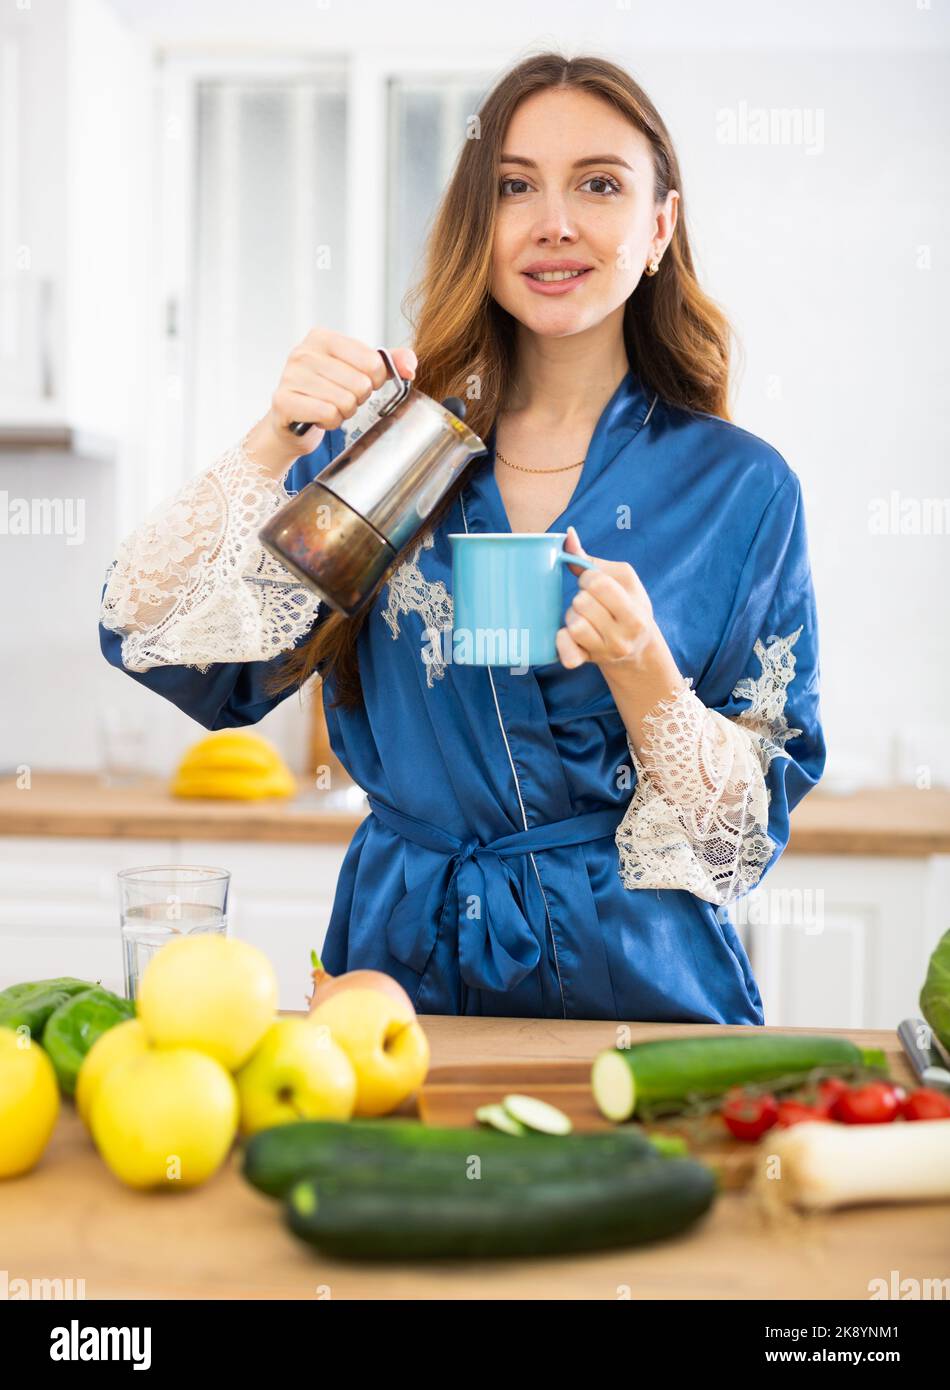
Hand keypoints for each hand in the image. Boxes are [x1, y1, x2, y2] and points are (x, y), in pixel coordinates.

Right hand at [266, 328, 417, 459]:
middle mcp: (303, 352)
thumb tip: (410, 367)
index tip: (362, 384)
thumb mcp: (359, 371)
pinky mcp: (284, 401)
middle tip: (342, 399)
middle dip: (357, 399)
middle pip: (361, 384)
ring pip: (345, 402)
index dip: (376, 381)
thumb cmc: (328, 392)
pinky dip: (330, 422)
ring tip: (329, 407)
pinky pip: (328, 414)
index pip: (373, 361)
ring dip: (343, 412)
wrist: (292, 421)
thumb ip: (389, 363)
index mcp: (323, 337)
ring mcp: (290, 376)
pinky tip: (319, 417)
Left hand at [556, 526, 660, 671]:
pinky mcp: (586, 662)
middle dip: (581, 598)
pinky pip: (566, 654)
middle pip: (582, 603)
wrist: (637, 650)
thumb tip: (567, 533)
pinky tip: (568, 637)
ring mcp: (604, 653)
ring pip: (573, 625)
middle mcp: (623, 637)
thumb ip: (589, 559)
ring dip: (572, 617)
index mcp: (635, 613)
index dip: (590, 579)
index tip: (594, 584)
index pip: (598, 584)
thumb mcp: (620, 580)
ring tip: (584, 619)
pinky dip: (562, 643)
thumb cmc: (626, 606)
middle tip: (590, 604)